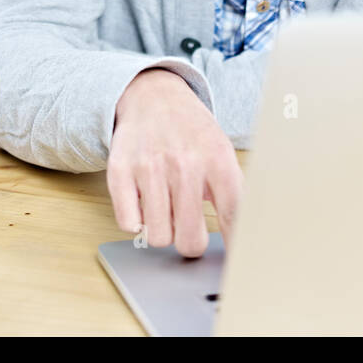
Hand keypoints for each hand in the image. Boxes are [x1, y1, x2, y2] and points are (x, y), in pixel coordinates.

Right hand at [107, 68, 242, 257]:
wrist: (154, 95)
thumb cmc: (192, 132)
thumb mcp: (222, 152)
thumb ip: (233, 193)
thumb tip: (242, 242)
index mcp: (218, 160)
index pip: (233, 218)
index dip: (235, 249)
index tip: (235, 267)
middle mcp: (185, 164)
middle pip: (190, 240)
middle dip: (190, 241)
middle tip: (188, 227)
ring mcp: (150, 167)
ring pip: (159, 237)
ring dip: (163, 230)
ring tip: (167, 207)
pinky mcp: (120, 171)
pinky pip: (129, 224)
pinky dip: (136, 219)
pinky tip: (144, 200)